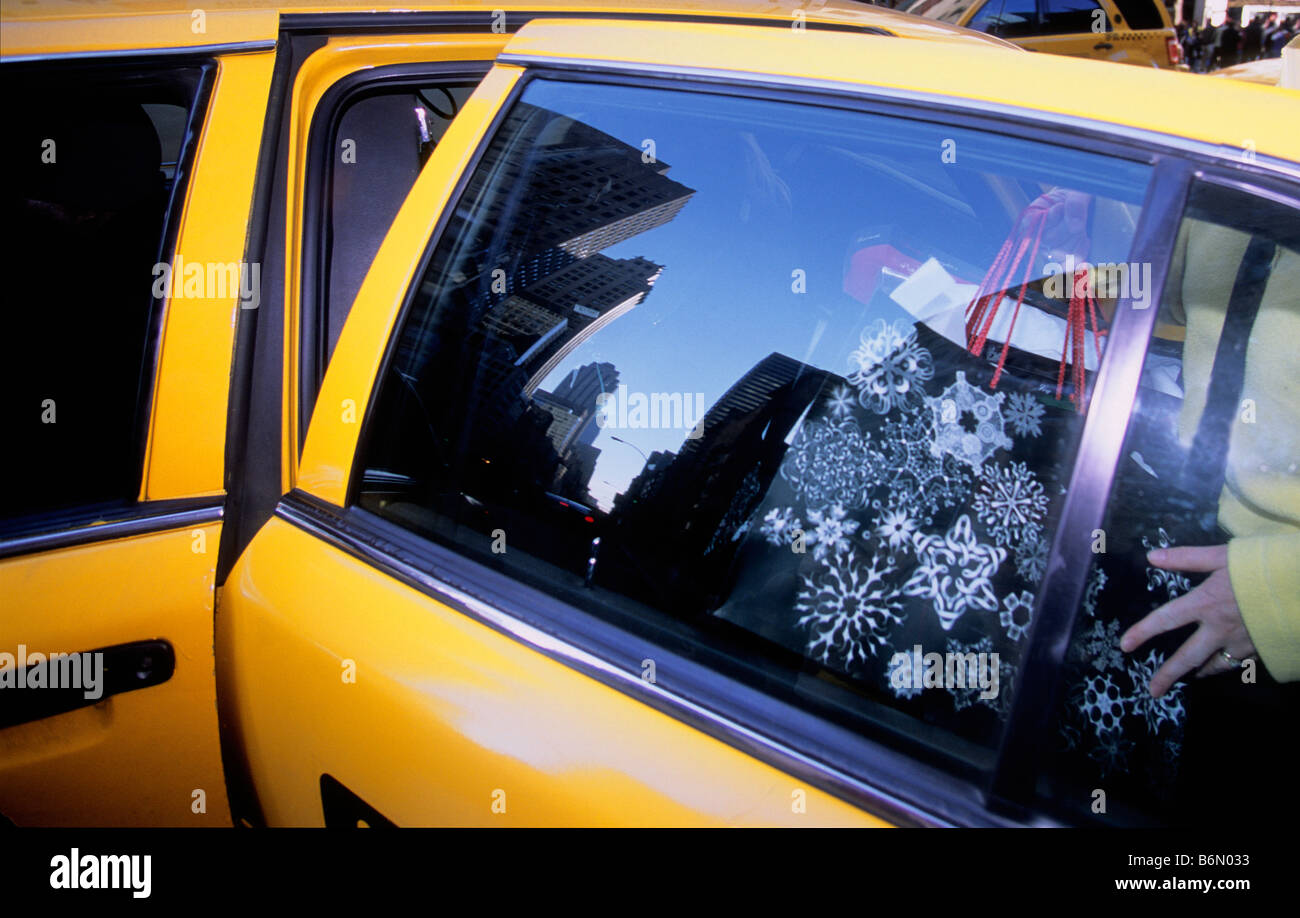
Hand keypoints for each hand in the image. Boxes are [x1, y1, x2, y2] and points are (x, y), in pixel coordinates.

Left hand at [1119, 544, 1254, 697]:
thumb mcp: (1222, 555)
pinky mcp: (1262, 648)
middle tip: (1153, 691)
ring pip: (1215, 665)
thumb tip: (1152, 557)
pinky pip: (1239, 663)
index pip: (1165, 620)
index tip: (1125, 646)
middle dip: (1168, 675)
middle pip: (1187, 657)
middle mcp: (1220, 628)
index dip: (1143, 632)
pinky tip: (1223, 666)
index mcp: (1205, 603)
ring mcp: (1243, 642)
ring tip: (1190, 678)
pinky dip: (1228, 666)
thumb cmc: (1262, 566)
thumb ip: (1186, 558)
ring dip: (1199, 672)